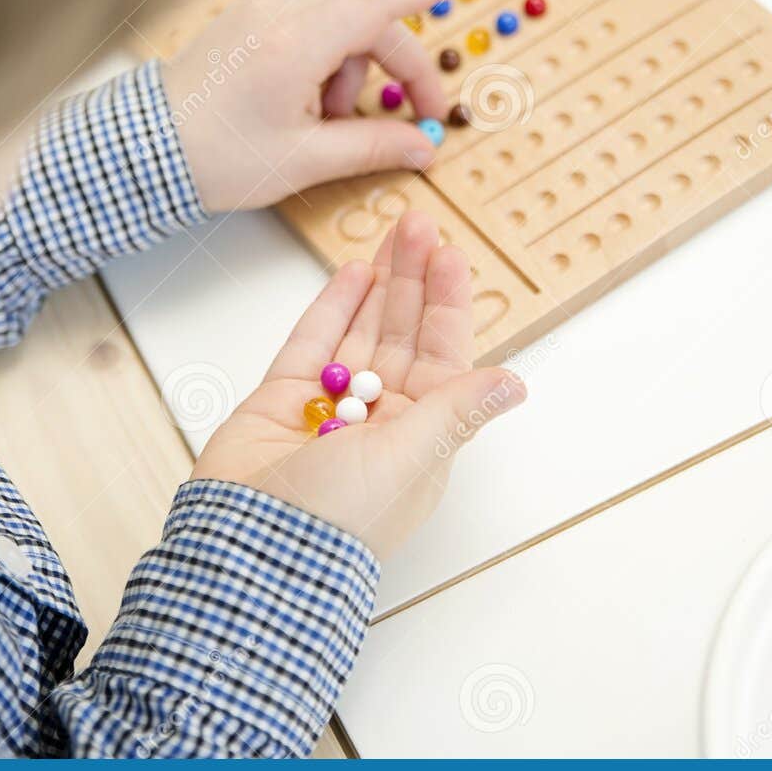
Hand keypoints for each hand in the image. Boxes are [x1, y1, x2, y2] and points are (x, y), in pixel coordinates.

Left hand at [162, 0, 480, 212]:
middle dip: (398, 64)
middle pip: (367, 16)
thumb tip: (423, 147)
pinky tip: (309, 107)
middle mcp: (277, 15)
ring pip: (338, 21)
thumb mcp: (304, 161)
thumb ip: (373, 147)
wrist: (138, 151)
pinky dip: (325, 61)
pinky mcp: (244, 25)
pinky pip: (306, 27)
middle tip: (420, 119)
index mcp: (296, 43)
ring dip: (356, 68)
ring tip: (332, 124)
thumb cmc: (213, 157)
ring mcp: (257, 14)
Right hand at [192, 210, 526, 558]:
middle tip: (418, 224)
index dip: (447, 305)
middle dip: (412, 280)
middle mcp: (379, 420)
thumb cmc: (341, 517)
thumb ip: (459, 410)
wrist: (254, 546)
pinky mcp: (281, 401)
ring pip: (360, 332)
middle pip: (402, 335)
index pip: (442, 356)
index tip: (451, 255)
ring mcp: (328, 408)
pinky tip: (352, 273)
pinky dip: (333, 308)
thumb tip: (517, 384)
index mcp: (420, 437)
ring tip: (391, 233)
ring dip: (378, 284)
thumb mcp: (413, 458)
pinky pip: (312, 344)